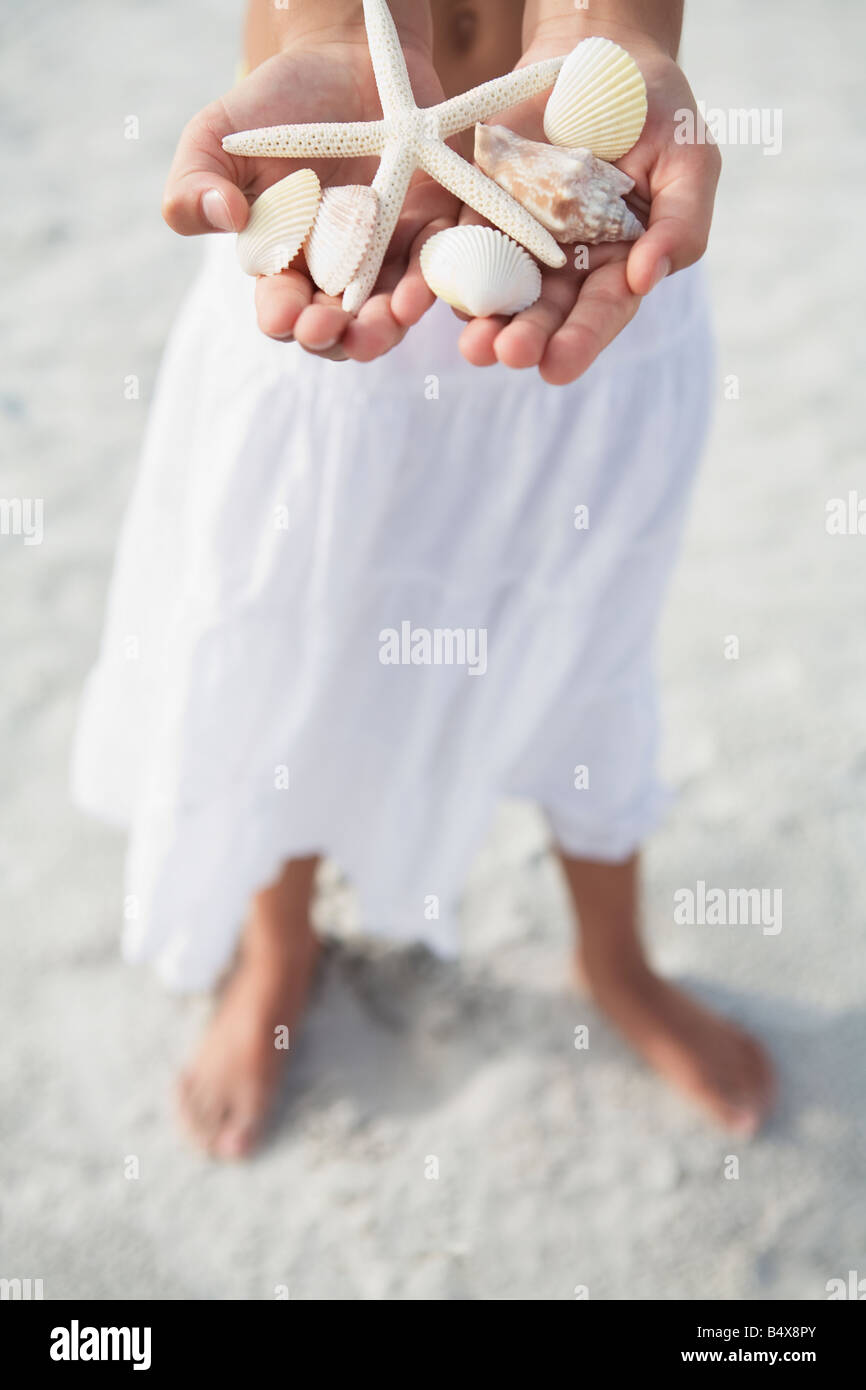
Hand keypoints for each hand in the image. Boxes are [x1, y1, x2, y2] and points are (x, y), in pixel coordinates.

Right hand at [162, 34, 453, 361]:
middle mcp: (337, 276)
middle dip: (337, 338)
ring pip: (389, 314)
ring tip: (387, 321)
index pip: (282, 310)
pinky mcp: (430, 231)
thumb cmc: (273, 107)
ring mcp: (386, 259)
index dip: (283, 318)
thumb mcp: (217, 137)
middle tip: (332, 331)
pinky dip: (429, 285)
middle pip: (339, 329)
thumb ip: (195, 183)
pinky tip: (419, 291)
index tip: (285, 316)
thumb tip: (222, 216)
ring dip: (387, 328)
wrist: (344, 60)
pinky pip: (433, 268)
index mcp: (284, 266)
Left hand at [458, 38, 720, 384]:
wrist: (600, 52)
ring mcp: (520, 237)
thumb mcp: (690, 160)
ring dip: (484, 318)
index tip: (557, 368)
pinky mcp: (481, 206)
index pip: (601, 310)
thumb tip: (649, 277)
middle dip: (526, 337)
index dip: (581, 340)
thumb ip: (682, 223)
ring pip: (499, 289)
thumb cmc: (658, 112)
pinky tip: (439, 290)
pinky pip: (462, 240)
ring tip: (474, 344)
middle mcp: (566, 264)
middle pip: (545, 312)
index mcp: (619, 263)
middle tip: (507, 354)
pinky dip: (451, 267)